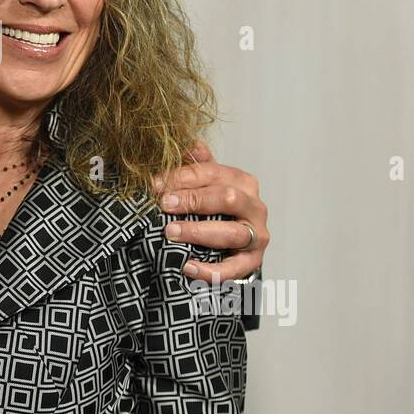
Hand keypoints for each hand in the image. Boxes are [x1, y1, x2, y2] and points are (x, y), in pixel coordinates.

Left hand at [150, 140, 269, 282]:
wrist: (233, 243)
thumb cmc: (216, 208)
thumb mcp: (206, 183)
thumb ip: (198, 164)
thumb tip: (188, 143)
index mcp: (243, 182)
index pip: (214, 173)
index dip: (183, 177)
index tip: (156, 184)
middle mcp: (255, 207)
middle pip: (228, 198)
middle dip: (193, 201)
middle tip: (163, 205)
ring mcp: (257, 236)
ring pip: (233, 232)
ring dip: (199, 232)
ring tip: (170, 232)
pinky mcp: (252, 262)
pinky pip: (235, 269)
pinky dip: (211, 270)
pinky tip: (187, 267)